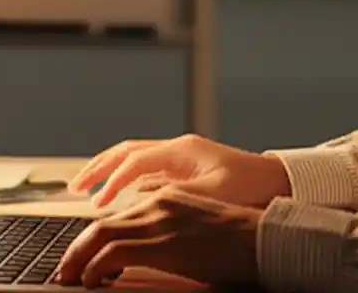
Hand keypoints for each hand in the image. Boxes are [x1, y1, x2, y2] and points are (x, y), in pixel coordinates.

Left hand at [57, 186, 261, 287]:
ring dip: (79, 258)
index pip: (118, 217)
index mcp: (167, 198)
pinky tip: (93, 280)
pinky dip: (95, 267)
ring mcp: (158, 219)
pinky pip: (114, 251)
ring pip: (100, 234)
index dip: (93, 239)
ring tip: (70, 277)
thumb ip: (169, 236)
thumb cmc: (240, 242)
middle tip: (65, 270)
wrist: (263, 239)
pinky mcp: (161, 240)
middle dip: (77, 249)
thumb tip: (142, 259)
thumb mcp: (198, 230)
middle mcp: (158, 203)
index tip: (82, 258)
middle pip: (101, 224)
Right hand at [68, 133, 290, 207]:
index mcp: (181, 150)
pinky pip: (151, 168)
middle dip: (99, 168)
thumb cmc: (251, 187)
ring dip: (113, 172)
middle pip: (128, 151)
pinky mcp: (190, 168)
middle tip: (76, 187)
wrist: (281, 181)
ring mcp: (184, 157)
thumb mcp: (210, 196)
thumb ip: (172, 200)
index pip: (134, 161)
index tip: (96, 203)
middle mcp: (179, 148)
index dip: (111, 182)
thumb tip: (139, 209)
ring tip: (92, 189)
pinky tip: (126, 195)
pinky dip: (132, 179)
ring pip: (137, 158)